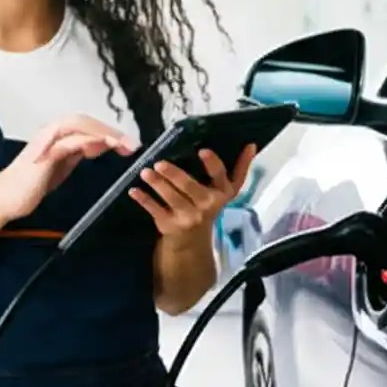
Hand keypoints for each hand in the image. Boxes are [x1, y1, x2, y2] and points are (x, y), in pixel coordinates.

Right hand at [0, 114, 138, 220]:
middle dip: (110, 130)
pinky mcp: (44, 154)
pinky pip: (68, 142)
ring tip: (123, 144)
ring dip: (103, 132)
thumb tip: (101, 143)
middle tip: (132, 144)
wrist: (6, 198)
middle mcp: (52, 132)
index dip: (109, 131)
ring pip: (78, 125)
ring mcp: (47, 141)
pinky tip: (102, 146)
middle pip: (86, 121)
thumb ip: (78, 152)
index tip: (128, 144)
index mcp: (58, 134)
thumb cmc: (31, 183)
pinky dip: (86, 141)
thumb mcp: (62, 164)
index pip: (88, 125)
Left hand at [129, 145, 257, 243]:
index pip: (221, 178)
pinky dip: (144, 200)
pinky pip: (155, 211)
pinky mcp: (170, 225)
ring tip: (146, 172)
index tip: (202, 151)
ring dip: (158, 185)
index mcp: (222, 194)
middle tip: (160, 163)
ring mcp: (188, 218)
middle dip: (175, 175)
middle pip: (191, 188)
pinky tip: (134, 190)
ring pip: (172, 199)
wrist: (193, 241)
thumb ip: (239, 168)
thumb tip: (252, 145)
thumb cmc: (208, 205)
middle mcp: (207, 206)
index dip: (213, 165)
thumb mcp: (225, 190)